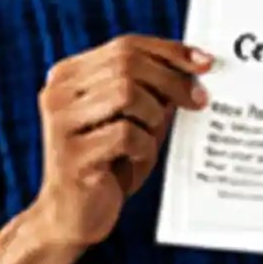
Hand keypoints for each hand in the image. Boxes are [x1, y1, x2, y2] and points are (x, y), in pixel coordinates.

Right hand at [30, 35, 212, 246]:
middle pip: (126, 63)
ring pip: (126, 93)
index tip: (204, 62)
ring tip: (150, 138)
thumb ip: (152, 92)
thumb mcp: (132, 121)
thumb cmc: (108, 165)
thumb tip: (194, 67)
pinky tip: (134, 159)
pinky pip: (125, 134)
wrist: (72, 218)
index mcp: (68, 75)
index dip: (168, 50)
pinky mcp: (71, 154)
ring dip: (153, 116)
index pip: (125, 45)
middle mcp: (58, 92)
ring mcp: (60, 122)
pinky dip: (143, 146)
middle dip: (171, 80)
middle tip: (198, 100)